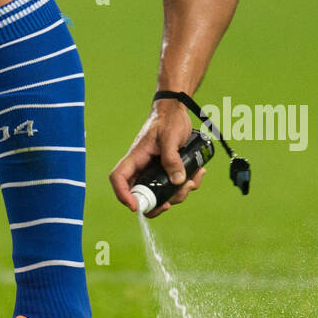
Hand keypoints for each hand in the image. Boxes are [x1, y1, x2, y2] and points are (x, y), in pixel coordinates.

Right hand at [109, 100, 206, 217]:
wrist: (177, 111)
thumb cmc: (169, 119)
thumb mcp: (171, 137)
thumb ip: (172, 158)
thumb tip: (177, 181)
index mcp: (136, 157)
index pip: (119, 178)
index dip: (123, 194)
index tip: (136, 206)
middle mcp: (142, 167)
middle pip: (142, 195)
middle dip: (160, 202)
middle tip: (173, 201)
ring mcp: (154, 171)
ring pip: (161, 194)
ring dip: (179, 194)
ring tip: (194, 179)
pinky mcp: (166, 171)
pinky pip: (173, 187)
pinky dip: (186, 185)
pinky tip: (198, 174)